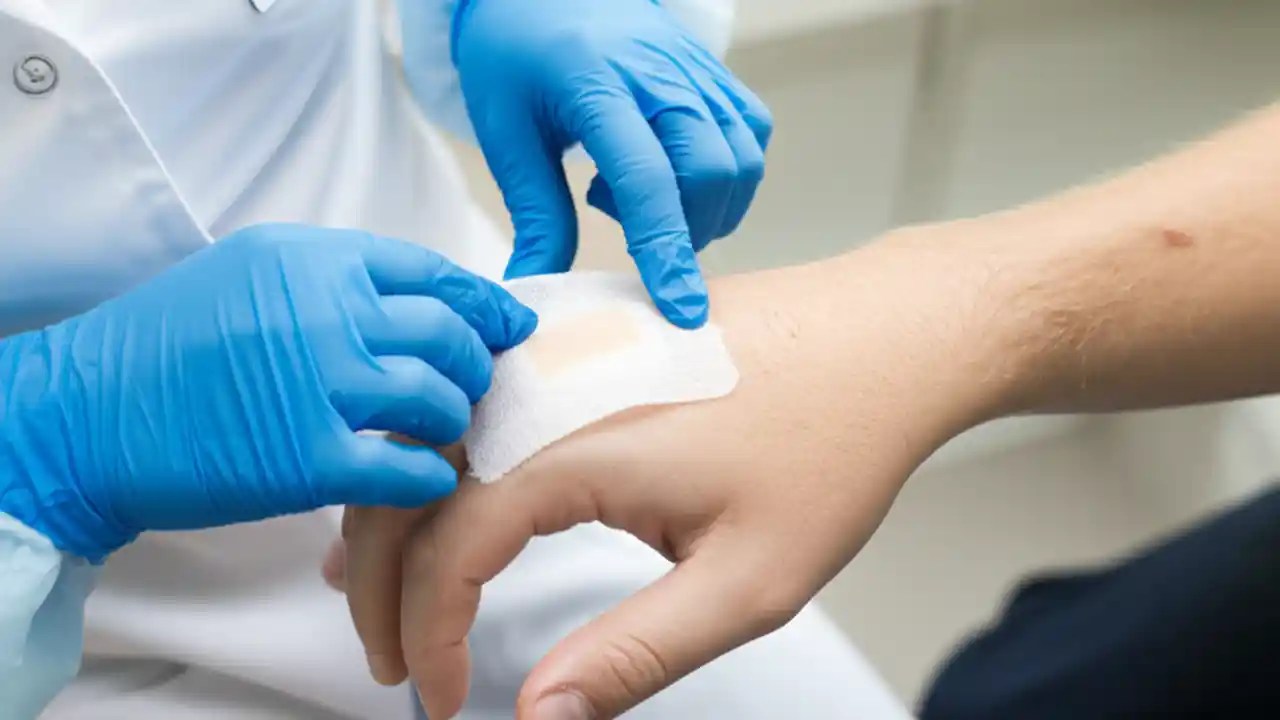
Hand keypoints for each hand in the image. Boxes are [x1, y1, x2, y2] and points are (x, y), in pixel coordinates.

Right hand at [0, 224, 536, 561]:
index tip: (511, 326)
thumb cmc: (166, 345)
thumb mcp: (248, 271)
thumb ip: (332, 280)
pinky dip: (428, 477)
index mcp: (313, 259)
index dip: (484, 304)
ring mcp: (319, 383)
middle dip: (475, 366)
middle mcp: (324, 310)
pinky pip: (407, 469)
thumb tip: (417, 303)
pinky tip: (421, 479)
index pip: (433, 273)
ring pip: (439, 400)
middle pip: (449, 335)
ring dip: (454, 423)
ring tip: (441, 435)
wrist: (86, 413)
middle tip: (473, 390)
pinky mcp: (307, 458)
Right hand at [337, 240, 1016, 718]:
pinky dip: (435, 458)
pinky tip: (429, 494)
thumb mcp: (745, 582)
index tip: (446, 702)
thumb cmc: (831, 444)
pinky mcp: (579, 332)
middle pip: (409, 484)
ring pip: (431, 435)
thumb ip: (633, 653)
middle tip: (390, 663)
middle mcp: (543, 378)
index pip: (448, 552)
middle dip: (380, 586)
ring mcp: (557, 343)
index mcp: (572, 442)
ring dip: (393, 515)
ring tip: (372, 594)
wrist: (888, 334)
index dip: (429, 640)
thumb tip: (541, 716)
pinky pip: (475, 398)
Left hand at [455, 0, 773, 327]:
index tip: (681, 310)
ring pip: (741, 158)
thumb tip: (534, 288)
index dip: (666, 251)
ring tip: (644, 195)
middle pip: (710, 170)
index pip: (648, 178)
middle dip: (685, 228)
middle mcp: (660, 73)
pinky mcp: (716, 73)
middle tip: (625, 223)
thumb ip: (534, 212)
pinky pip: (750, 135)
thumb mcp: (505, 131)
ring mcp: (696, 70)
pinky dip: (729, 176)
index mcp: (596, 84)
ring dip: (708, 206)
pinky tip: (676, 174)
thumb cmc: (517, 55)